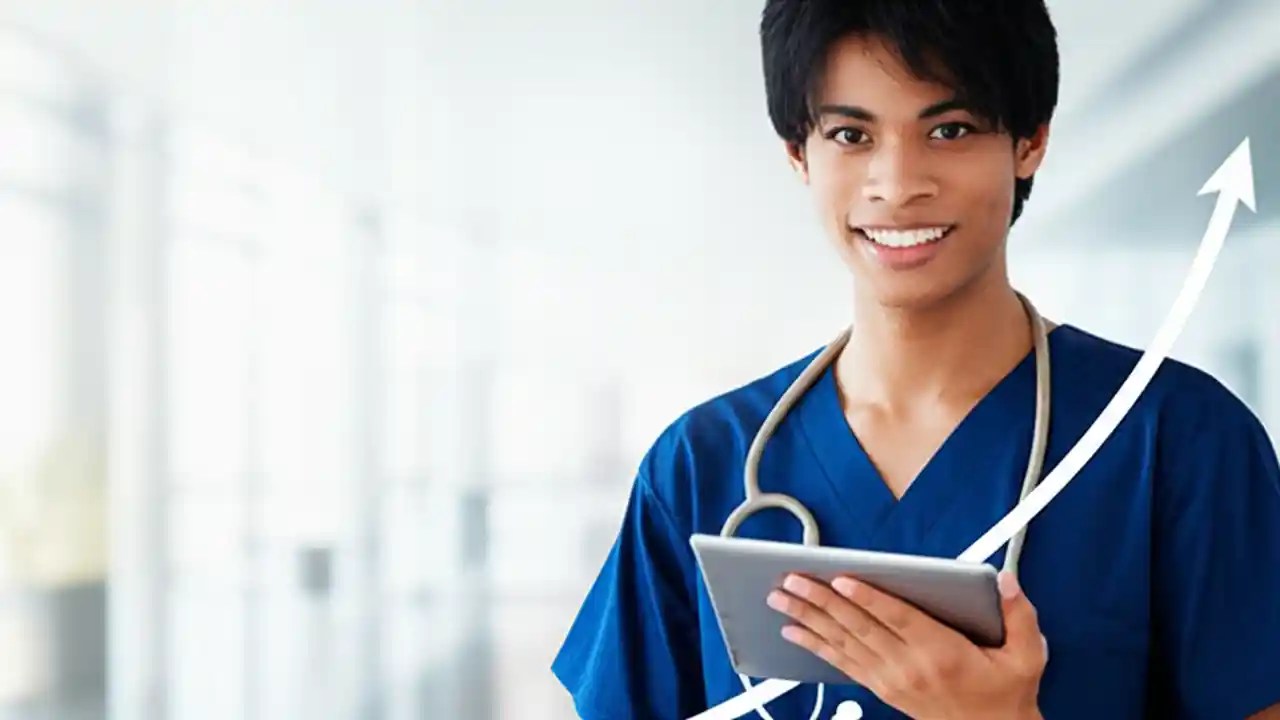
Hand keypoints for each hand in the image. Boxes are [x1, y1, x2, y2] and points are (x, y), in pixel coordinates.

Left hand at [767, 570, 1046, 719]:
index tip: (841, 579)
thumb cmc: (1006, 694)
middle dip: (821, 601)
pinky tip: (795, 631)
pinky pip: (843, 664)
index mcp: (943, 652)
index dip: (868, 597)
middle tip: (791, 580)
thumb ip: (1020, 615)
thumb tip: (1007, 580)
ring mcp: (892, 679)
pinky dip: (816, 646)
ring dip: (809, 619)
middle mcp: (910, 666)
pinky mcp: (882, 688)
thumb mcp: (1027, 656)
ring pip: (843, 643)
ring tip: (781, 599)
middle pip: (859, 627)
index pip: (898, 618)